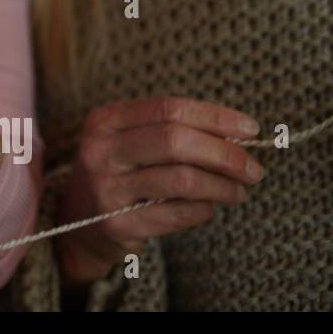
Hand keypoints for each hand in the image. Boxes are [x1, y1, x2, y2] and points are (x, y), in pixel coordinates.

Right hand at [56, 97, 262, 282]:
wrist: (80, 222)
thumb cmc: (122, 173)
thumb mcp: (132, 142)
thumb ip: (174, 131)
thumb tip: (240, 133)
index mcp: (104, 121)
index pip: (168, 109)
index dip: (215, 117)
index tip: (250, 128)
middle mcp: (100, 151)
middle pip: (175, 140)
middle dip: (224, 153)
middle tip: (253, 168)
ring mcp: (106, 189)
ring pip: (181, 179)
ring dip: (222, 186)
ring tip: (239, 190)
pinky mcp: (118, 224)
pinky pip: (177, 214)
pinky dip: (204, 209)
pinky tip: (210, 206)